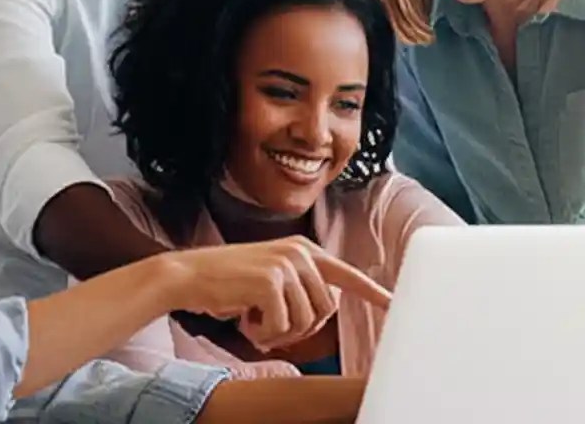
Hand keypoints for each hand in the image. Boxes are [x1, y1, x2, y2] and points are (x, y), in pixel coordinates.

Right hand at [160, 235, 390, 350]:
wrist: (189, 275)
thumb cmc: (227, 283)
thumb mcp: (270, 276)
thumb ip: (299, 286)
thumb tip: (323, 312)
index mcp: (303, 250)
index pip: (347, 275)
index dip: (373, 293)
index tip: (395, 304)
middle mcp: (300, 253)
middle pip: (326, 310)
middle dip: (300, 327)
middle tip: (268, 325)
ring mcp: (287, 265)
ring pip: (306, 321)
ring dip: (279, 332)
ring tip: (253, 319)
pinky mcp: (271, 281)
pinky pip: (282, 326)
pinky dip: (262, 333)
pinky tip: (243, 319)